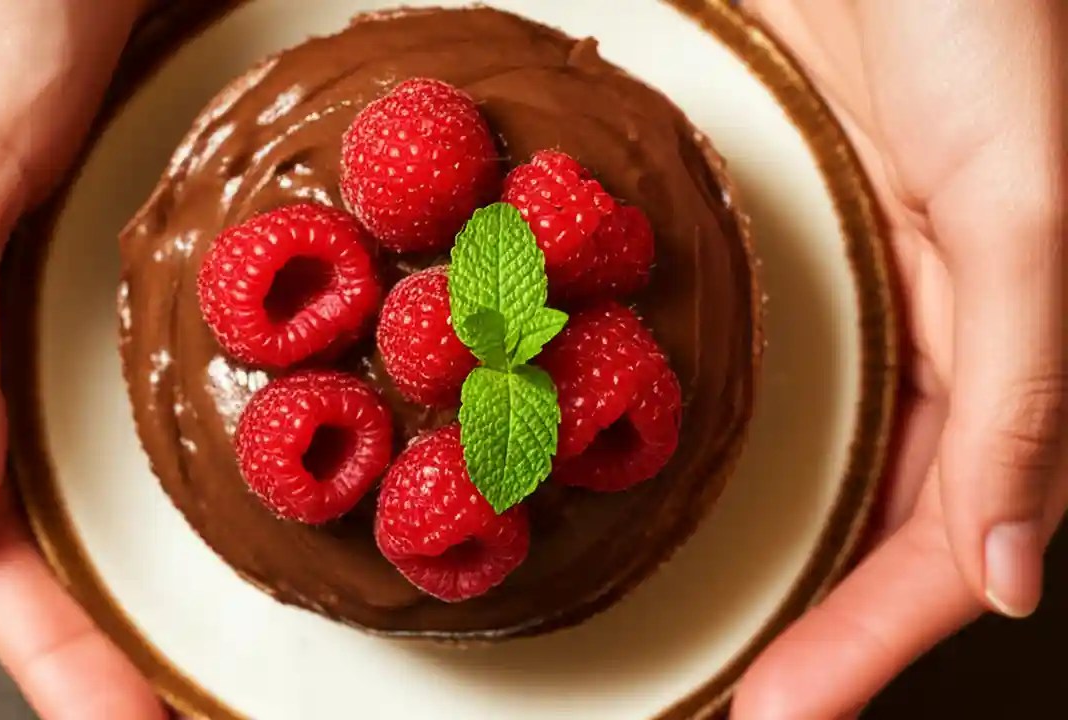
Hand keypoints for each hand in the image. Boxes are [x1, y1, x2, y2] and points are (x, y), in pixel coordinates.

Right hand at [0, 1, 164, 716]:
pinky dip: (229, 444)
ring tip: (223, 644)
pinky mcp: (174, 242)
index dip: (45, 644)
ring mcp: (94, 288)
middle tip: (177, 714)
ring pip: (116, 463)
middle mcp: (10, 323)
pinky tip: (285, 484)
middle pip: (50, 520)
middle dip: (106, 632)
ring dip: (167, 561)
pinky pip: (196, 371)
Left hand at [734, 1, 1064, 716]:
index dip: (872, 637)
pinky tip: (686, 463)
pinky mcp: (811, 238)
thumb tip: (1004, 571)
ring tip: (706, 611)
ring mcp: (876, 291)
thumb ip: (1027, 385)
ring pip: (835, 451)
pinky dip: (738, 423)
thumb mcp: (1024, 202)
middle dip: (818, 616)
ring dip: (779, 537)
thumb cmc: (996, 18)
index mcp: (1018, 346)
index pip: (953, 532)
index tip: (783, 711)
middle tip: (743, 698)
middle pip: (885, 514)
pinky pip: (783, 358)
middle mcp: (949, 333)